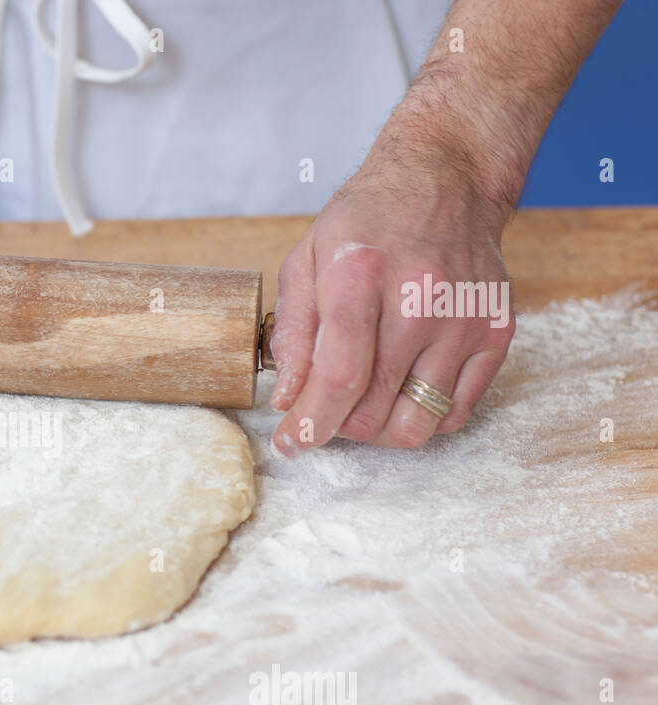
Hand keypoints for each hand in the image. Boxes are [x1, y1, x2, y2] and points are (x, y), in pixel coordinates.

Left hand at [269, 138, 514, 455]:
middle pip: (373, 411)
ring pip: (416, 425)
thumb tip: (288, 399)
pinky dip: (422, 415)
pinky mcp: (496, 332)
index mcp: (362, 277)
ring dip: (380, 429)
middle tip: (326, 406)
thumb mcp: (307, 259)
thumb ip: (294, 333)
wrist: (448, 179)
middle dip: (337, 425)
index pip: (340, 378)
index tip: (291, 444)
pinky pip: (455, 412)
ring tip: (364, 400)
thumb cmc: (368, 220)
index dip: (311, 424)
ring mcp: (465, 320)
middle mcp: (420, 301)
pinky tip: (401, 388)